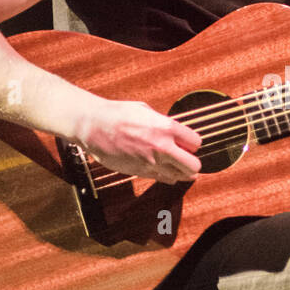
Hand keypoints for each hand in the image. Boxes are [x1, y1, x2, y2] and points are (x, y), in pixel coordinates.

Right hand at [74, 98, 201, 183]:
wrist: (93, 126)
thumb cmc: (117, 114)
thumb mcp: (146, 110)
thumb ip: (163, 123)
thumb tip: (174, 130)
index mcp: (166, 127)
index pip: (196, 142)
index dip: (192, 143)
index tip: (187, 142)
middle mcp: (162, 147)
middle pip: (194, 165)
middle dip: (193, 162)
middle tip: (187, 157)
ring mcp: (152, 162)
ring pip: (180, 176)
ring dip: (181, 171)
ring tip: (176, 165)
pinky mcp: (141, 172)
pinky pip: (164, 179)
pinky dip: (167, 175)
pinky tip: (163, 168)